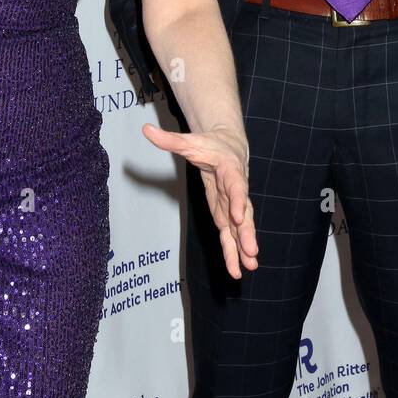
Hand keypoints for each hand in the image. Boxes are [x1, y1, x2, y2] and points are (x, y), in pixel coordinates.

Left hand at [142, 122, 257, 278]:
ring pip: (241, 228)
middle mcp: (236, 190)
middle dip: (247, 232)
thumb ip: (169, 140)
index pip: (235, 186)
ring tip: (250, 266)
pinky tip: (239, 268)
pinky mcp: (228, 215)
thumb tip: (146, 130)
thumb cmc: (209, 145)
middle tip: (251, 250)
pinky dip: (236, 251)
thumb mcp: (189, 141)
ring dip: (245, 247)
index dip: (237, 201)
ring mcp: (234, 205)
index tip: (238, 217)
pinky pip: (233, 235)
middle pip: (244, 212)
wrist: (228, 147)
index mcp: (229, 170)